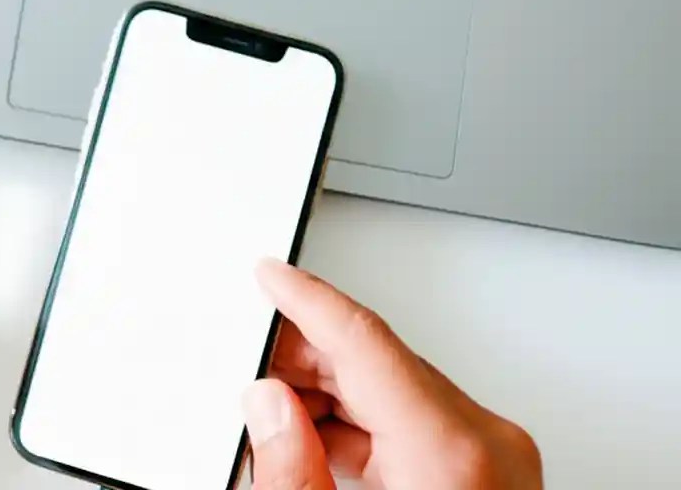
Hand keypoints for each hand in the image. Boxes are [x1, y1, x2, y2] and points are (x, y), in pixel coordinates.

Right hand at [242, 259, 541, 489]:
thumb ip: (294, 473)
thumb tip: (269, 410)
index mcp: (452, 453)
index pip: (365, 340)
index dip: (307, 298)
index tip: (273, 274)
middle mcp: (486, 445)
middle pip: (377, 363)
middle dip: (303, 357)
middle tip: (248, 362)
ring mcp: (496, 459)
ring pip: (394, 392)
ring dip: (329, 394)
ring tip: (273, 415)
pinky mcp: (491, 474)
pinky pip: (415, 426)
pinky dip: (361, 425)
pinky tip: (316, 441)